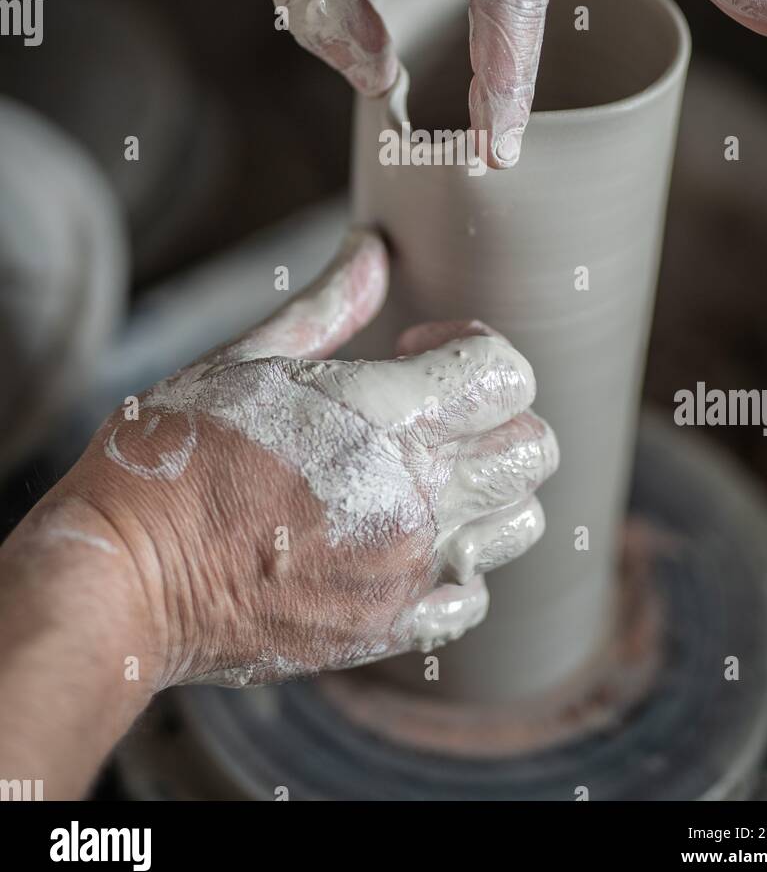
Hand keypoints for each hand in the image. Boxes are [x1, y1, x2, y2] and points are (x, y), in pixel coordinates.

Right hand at [64, 230, 556, 687]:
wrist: (127, 577)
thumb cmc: (176, 455)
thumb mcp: (248, 357)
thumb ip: (329, 303)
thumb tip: (372, 245)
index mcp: (388, 419)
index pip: (510, 375)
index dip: (475, 348)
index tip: (420, 349)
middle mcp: (417, 498)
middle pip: (534, 445)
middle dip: (496, 413)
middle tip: (430, 410)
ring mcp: (408, 570)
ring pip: (520, 521)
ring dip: (490, 488)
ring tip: (424, 474)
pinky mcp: (386, 627)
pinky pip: (471, 598)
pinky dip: (457, 567)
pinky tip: (405, 541)